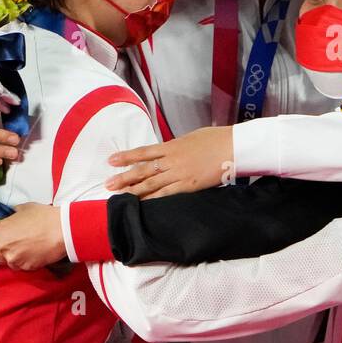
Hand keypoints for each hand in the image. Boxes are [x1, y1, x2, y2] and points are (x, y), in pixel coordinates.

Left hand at [0, 203, 65, 269]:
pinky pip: (23, 266)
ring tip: (30, 247)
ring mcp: (14, 260)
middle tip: (18, 242)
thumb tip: (13, 215)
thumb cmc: (43, 216)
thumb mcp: (25, 209)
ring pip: (10, 262)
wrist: (63, 230)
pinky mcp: (26, 268)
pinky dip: (28, 261)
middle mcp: (1, 248)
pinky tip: (37, 252)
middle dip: (5, 250)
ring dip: (16, 257)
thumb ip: (13, 215)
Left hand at [106, 126, 233, 196]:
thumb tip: (168, 150)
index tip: (111, 160)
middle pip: (143, 169)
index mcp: (172, 145)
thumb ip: (177, 146)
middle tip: (108, 184)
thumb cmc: (216, 139)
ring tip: (119, 196)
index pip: (144, 152)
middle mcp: (172, 160)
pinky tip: (143, 204)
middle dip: (124, 177)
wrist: (233, 146)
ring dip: (134, 190)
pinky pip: (168, 193)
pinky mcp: (189, 185)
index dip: (126, 156)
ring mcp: (180, 173)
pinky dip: (154, 199)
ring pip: (152, 183)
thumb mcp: (192, 137)